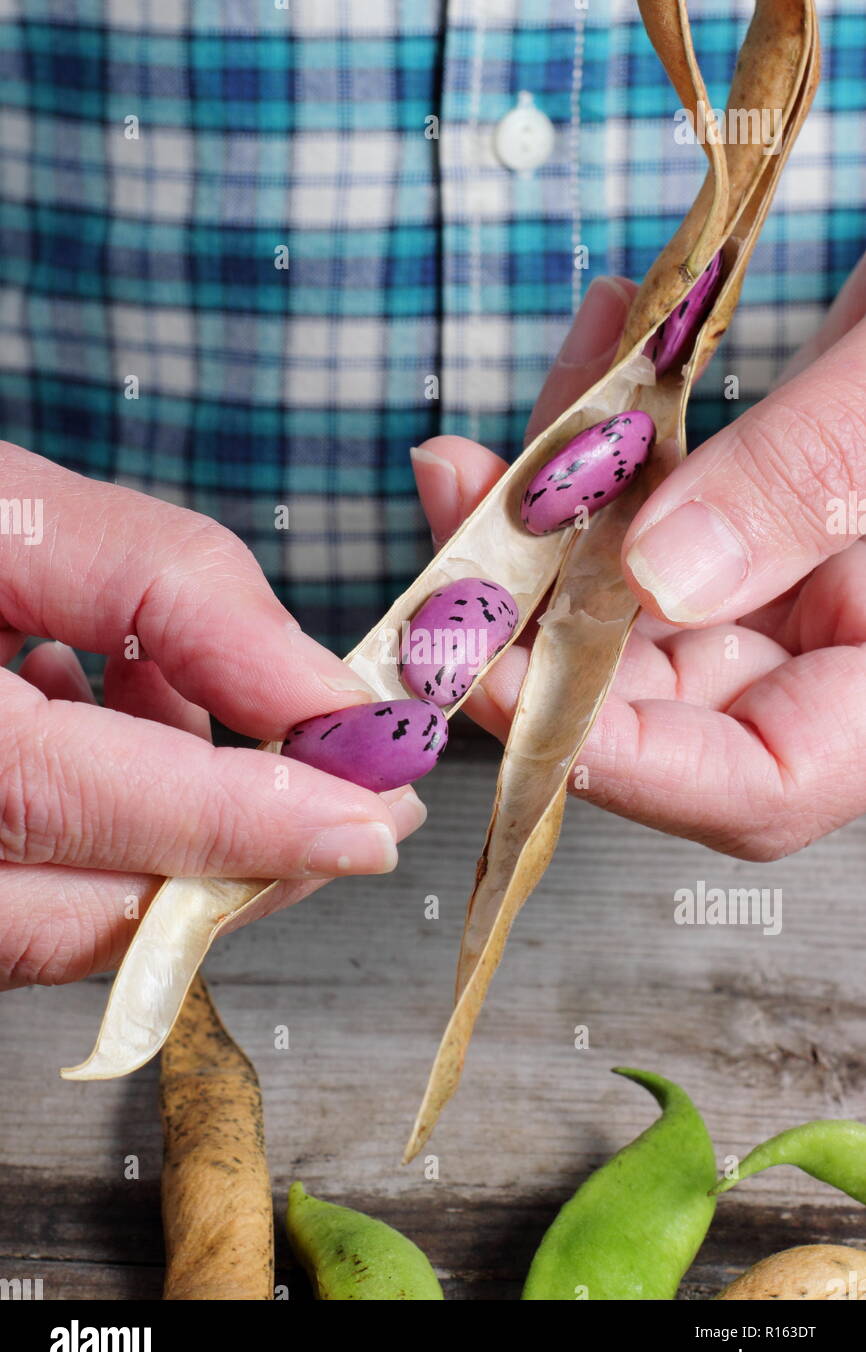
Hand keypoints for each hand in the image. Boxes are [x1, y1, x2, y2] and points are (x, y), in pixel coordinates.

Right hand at [0, 445, 424, 987]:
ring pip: (72, 929)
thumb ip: (166, 586)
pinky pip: (36, 912)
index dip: (240, 815)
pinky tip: (112, 727)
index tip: (375, 805)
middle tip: (345, 785)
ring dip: (185, 844)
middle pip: (88, 907)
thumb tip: (317, 690)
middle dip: (246, 855)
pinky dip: (121, 844)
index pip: (74, 801)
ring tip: (178, 703)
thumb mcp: (5, 512)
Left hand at [412, 254, 865, 860]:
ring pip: (630, 591)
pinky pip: (658, 498)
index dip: (617, 753)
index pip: (753, 786)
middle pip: (656, 693)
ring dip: (559, 502)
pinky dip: (615, 430)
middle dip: (539, 607)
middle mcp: (837, 654)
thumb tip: (663, 575)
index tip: (499, 674)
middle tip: (463, 507)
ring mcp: (795, 583)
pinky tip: (606, 336)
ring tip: (533, 402)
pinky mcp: (762, 504)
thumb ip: (811, 480)